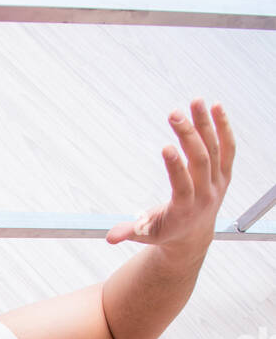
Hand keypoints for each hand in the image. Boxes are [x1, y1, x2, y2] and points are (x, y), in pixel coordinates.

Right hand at [106, 100, 234, 254]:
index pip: (183, 186)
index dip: (176, 167)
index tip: (166, 146)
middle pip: (201, 161)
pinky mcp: (224, 172)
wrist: (194, 235)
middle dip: (188, 136)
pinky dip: (223, 127)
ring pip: (215, 150)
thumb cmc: (166, 231)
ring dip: (206, 124)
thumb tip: (111, 237)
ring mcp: (218, 182)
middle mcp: (206, 195)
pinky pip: (227, 147)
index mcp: (185, 210)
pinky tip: (215, 107)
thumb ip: (130, 232)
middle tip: (174, 114)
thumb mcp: (146, 234)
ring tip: (195, 101)